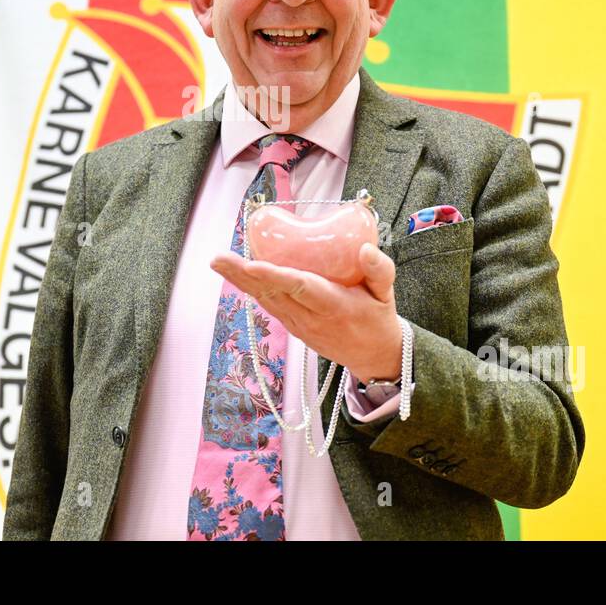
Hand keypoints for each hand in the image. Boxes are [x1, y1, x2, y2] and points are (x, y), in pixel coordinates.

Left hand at [210, 241, 402, 383]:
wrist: (373, 356)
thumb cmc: (378, 319)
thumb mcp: (387, 295)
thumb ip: (379, 270)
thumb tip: (365, 248)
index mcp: (334, 306)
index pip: (300, 288)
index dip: (274, 277)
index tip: (252, 265)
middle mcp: (310, 317)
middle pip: (272, 293)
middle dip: (243, 276)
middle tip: (218, 258)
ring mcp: (298, 324)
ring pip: (265, 300)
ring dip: (239, 281)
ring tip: (219, 261)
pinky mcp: (293, 327)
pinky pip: (269, 305)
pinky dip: (251, 289)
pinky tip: (235, 274)